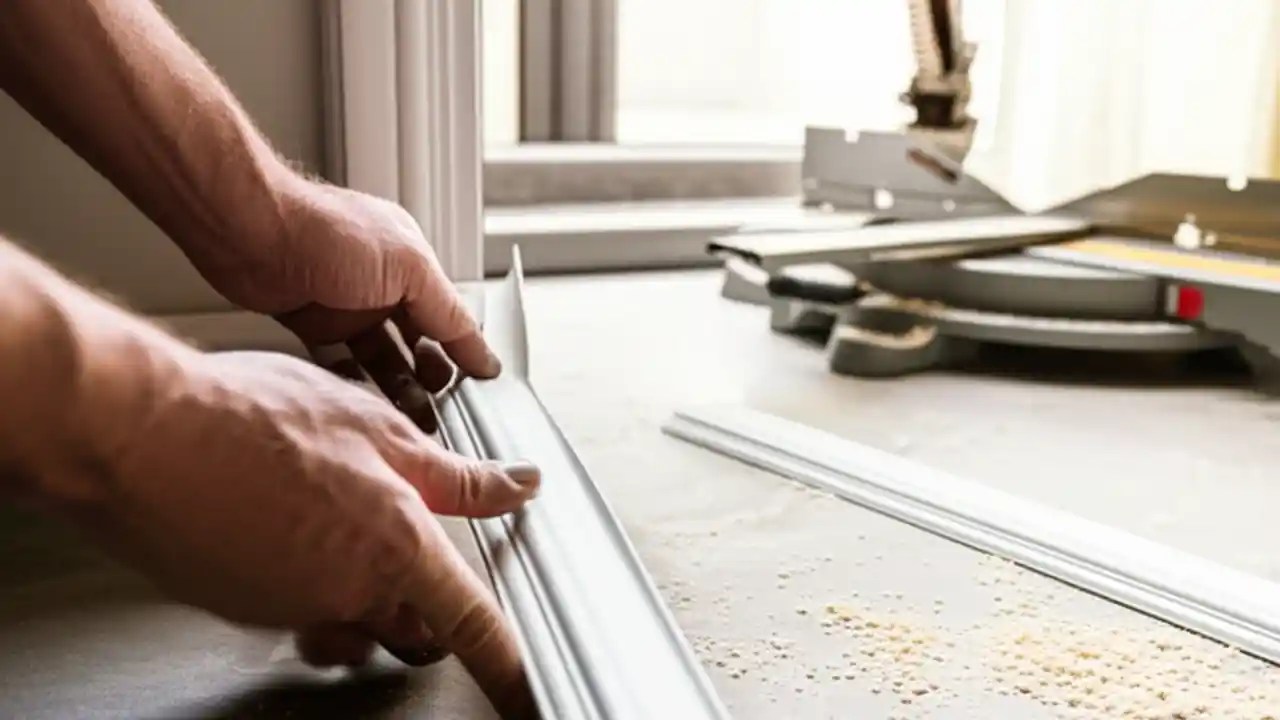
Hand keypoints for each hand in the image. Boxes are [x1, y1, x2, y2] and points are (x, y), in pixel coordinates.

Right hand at [75, 350, 538, 717]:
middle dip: (418, 604)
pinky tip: (281, 526)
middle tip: (403, 551)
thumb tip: (516, 486)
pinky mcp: (246, 609)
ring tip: (333, 526)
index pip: (469, 621)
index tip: (521, 687)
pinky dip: (302, 581)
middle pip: (410, 625)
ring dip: (356, 593)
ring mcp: (293, 607)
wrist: (142, 437)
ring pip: (350, 620)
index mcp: (397, 544)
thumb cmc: (251, 420)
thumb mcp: (378, 427)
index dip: (502, 662)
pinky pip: (295, 610)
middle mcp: (349, 590)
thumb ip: (455, 474)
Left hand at [199, 178, 495, 419]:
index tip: (480, 388)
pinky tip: (364, 400)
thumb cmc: (324, 233)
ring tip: (411, 415)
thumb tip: (484, 352)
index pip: (451, 316)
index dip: (466, 353)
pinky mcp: (311, 320)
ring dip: (398, 385)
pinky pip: (340, 361)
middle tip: (442, 409)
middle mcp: (381, 282)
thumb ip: (449, 315)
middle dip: (433, 376)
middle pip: (418, 340)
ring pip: (382, 355)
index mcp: (412, 262)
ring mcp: (346, 302)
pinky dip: (354, 380)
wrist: (248, 232)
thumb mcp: (409, 270)